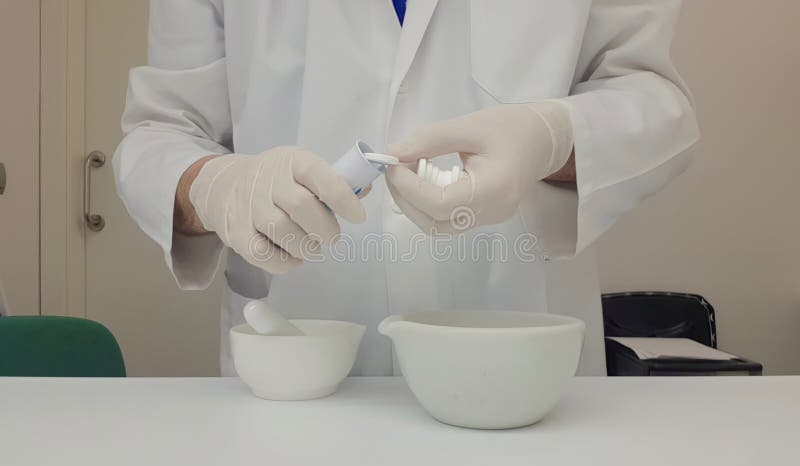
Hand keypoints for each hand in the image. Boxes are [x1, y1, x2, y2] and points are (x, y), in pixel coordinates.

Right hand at [188, 147, 365, 272]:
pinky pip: (263, 254)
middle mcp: (268, 181)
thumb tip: (363, 191)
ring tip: (312, 246)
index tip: (357, 217)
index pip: (319, 175)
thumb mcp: (302, 168)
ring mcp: (249, 206)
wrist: (224, 184)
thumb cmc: (276, 179)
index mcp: (292, 161)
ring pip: (283, 232)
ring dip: (306, 246)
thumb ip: (333, 181)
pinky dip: (284, 262)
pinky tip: (293, 257)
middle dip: (326, 229)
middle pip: (302, 207)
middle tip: (332, 238)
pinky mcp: (236, 232)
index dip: (342, 197)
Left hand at [385, 101, 572, 233]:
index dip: (410, 188)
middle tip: (395, 166)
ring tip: (410, 169)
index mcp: (496, 188)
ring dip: (414, 201)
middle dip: (406, 197)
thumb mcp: (469, 125)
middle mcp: (493, 212)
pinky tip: (425, 177)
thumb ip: (429, 140)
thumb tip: (393, 153)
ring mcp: (488, 220)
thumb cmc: (512, 127)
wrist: (542, 140)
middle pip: (436, 222)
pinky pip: (446, 218)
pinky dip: (427, 201)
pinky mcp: (482, 218)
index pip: (442, 204)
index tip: (393, 164)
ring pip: (438, 225)